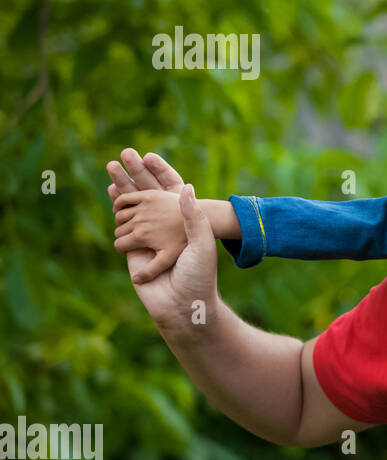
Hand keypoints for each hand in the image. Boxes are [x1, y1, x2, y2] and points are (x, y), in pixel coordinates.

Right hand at [106, 149, 217, 332]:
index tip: (148, 154)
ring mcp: (149, 239)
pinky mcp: (133, 252)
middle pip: (149, 196)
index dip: (160, 173)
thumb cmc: (199, 275)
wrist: (184, 306)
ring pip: (134, 208)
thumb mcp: (202, 244)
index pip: (171, 193)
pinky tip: (111, 192)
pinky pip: (122, 227)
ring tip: (114, 165)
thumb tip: (186, 187)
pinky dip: (116, 210)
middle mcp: (167, 228)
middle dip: (137, 175)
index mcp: (186, 223)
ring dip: (123, 187)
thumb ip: (193, 217)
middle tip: (124, 153)